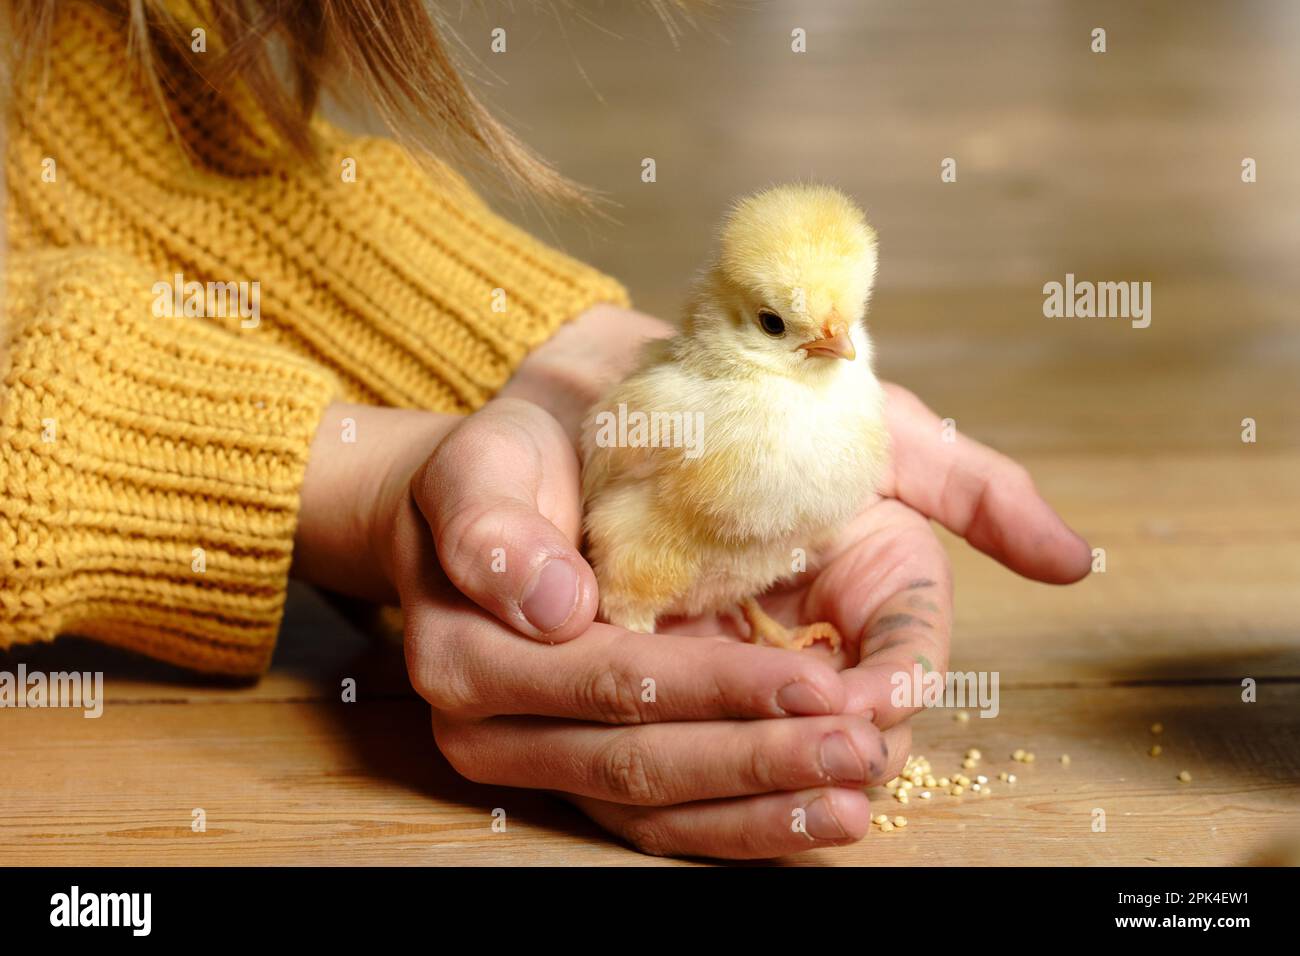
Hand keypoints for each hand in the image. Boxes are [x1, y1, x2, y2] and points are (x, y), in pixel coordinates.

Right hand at [388, 398, 891, 857]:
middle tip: (860, 748)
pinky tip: (820, 813)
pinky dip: (746, 824)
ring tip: (857, 793)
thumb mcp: (480, 467)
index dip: (715, 689)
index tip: (816, 681)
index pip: (610, 681)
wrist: (485, 505)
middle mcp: (492, 731)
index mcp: (465, 658)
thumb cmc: (498, 471)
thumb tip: (555, 605)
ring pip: (657, 807)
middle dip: (759, 758)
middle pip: (640, 760)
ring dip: (765, 806)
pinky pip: (663, 819)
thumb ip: (494, 530)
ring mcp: (540, 762)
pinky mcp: (581, 777)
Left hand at [658, 382, 1091, 733]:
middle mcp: (824, 636)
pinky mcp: (672, 654)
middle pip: (848, 727)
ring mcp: (748, 652)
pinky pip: (684, 716)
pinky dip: (685, 729)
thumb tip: (1078, 564)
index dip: (893, 693)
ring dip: (763, 753)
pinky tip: (671, 731)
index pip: (908, 668)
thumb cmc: (801, 403)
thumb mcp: (896, 438)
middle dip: (835, 743)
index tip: (866, 702)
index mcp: (883, 595)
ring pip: (770, 740)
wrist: (680, 384)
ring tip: (735, 746)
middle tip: (799, 740)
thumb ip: (982, 493)